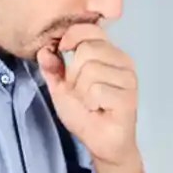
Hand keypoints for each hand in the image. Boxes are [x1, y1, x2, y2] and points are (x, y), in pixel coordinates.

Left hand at [37, 24, 138, 168]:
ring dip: (82, 92)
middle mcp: (123, 61)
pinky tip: (99, 110)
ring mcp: (128, 78)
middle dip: (74, 75)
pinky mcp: (129, 96)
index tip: (64, 53)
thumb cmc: (86, 115)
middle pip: (87, 49)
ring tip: (90, 103)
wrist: (103, 143)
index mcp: (109, 53)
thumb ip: (52, 69)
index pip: (90, 29)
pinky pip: (97, 90)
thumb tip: (44, 51)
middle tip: (81, 92)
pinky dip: (90, 104)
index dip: (72, 38)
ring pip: (91, 70)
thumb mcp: (61, 89)